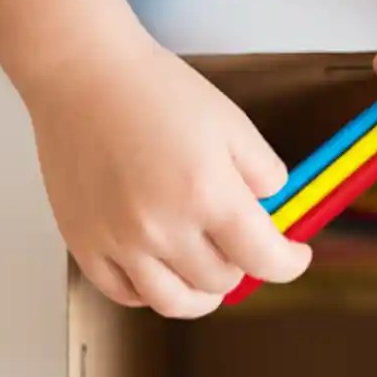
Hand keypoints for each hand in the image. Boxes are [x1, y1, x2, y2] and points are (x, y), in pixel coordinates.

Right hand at [25, 39, 311, 317]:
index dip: (290, 264)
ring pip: (175, 302)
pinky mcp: (85, 244)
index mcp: (208, 194)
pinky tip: (161, 268)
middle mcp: (163, 227)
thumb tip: (273, 211)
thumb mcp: (232, 123)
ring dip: (201, 292)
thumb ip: (265, 173)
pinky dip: (151, 290)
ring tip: (206, 271)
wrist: (82, 74)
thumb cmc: (155, 91)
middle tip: (238, 242)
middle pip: (222, 282)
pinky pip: (126, 294)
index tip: (295, 256)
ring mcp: (120, 241)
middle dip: (242, 264)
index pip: (265, 260)